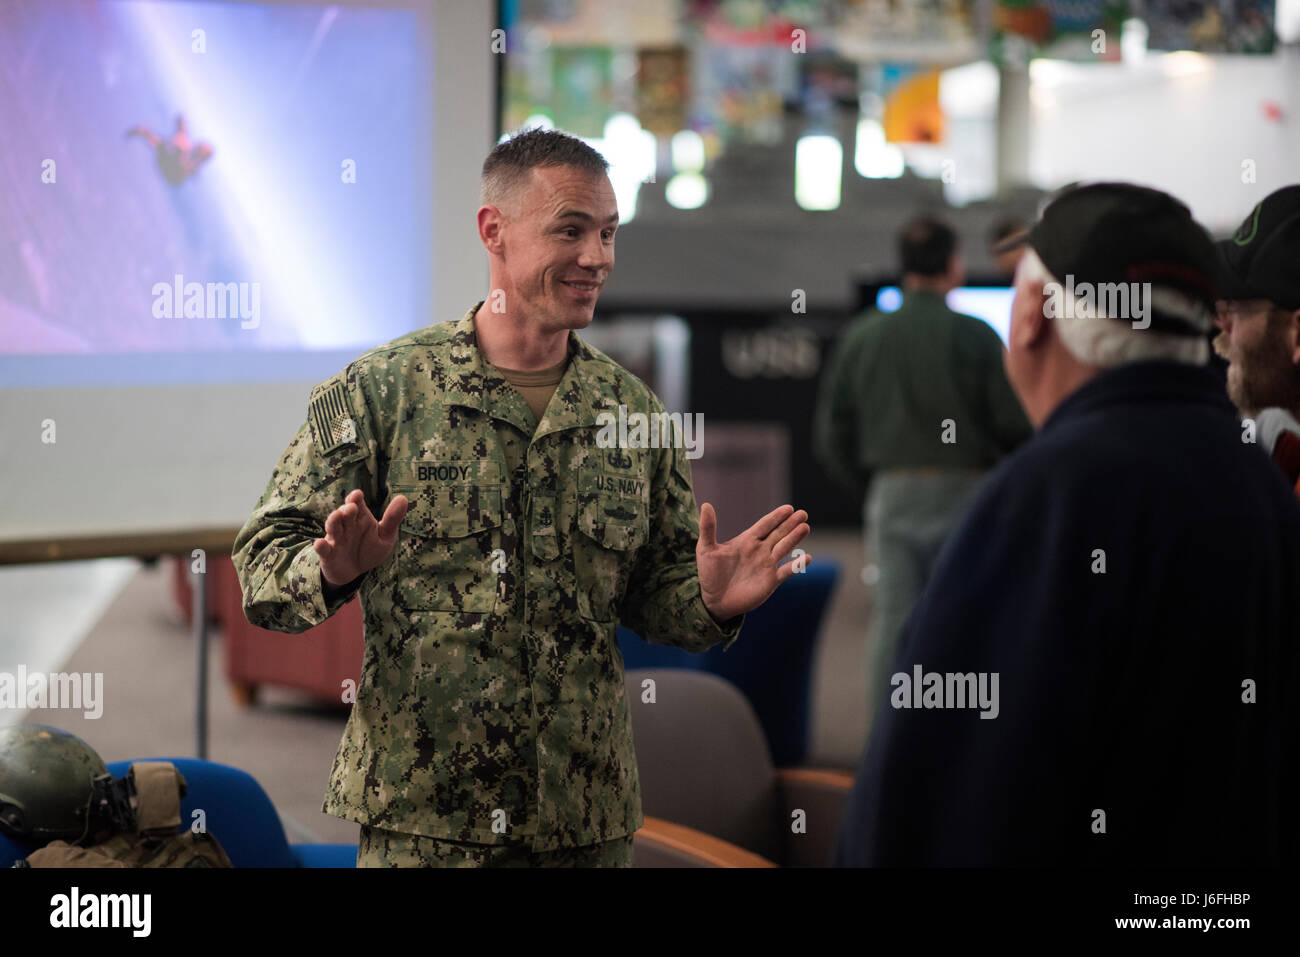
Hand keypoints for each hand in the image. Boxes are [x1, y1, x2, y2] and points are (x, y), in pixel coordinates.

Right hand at [313, 489, 408, 587]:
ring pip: (332, 527)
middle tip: (351, 508)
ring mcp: (336, 539)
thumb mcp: (385, 536)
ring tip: (337, 515)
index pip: (357, 503)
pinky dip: (321, 546)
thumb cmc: (370, 549)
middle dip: (346, 510)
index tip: (358, 495)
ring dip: (333, 521)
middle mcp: (347, 526)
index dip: (355, 498)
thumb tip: (404, 498)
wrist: (354, 572)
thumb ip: (392, 519)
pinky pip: (323, 549)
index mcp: (361, 518)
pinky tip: (320, 544)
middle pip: (344, 514)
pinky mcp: (328, 554)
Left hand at [696, 502, 810, 621]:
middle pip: (779, 533)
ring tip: (805, 527)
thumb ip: (708, 528)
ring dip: (795, 538)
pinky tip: (806, 558)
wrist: (714, 600)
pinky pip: (787, 571)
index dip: (776, 516)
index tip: (788, 508)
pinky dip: (797, 565)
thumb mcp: (705, 549)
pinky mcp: (771, 581)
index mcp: (747, 540)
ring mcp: (767, 565)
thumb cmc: (709, 574)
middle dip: (790, 524)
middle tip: (803, 514)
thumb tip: (706, 505)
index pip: (765, 524)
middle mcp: (760, 550)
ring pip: (784, 548)